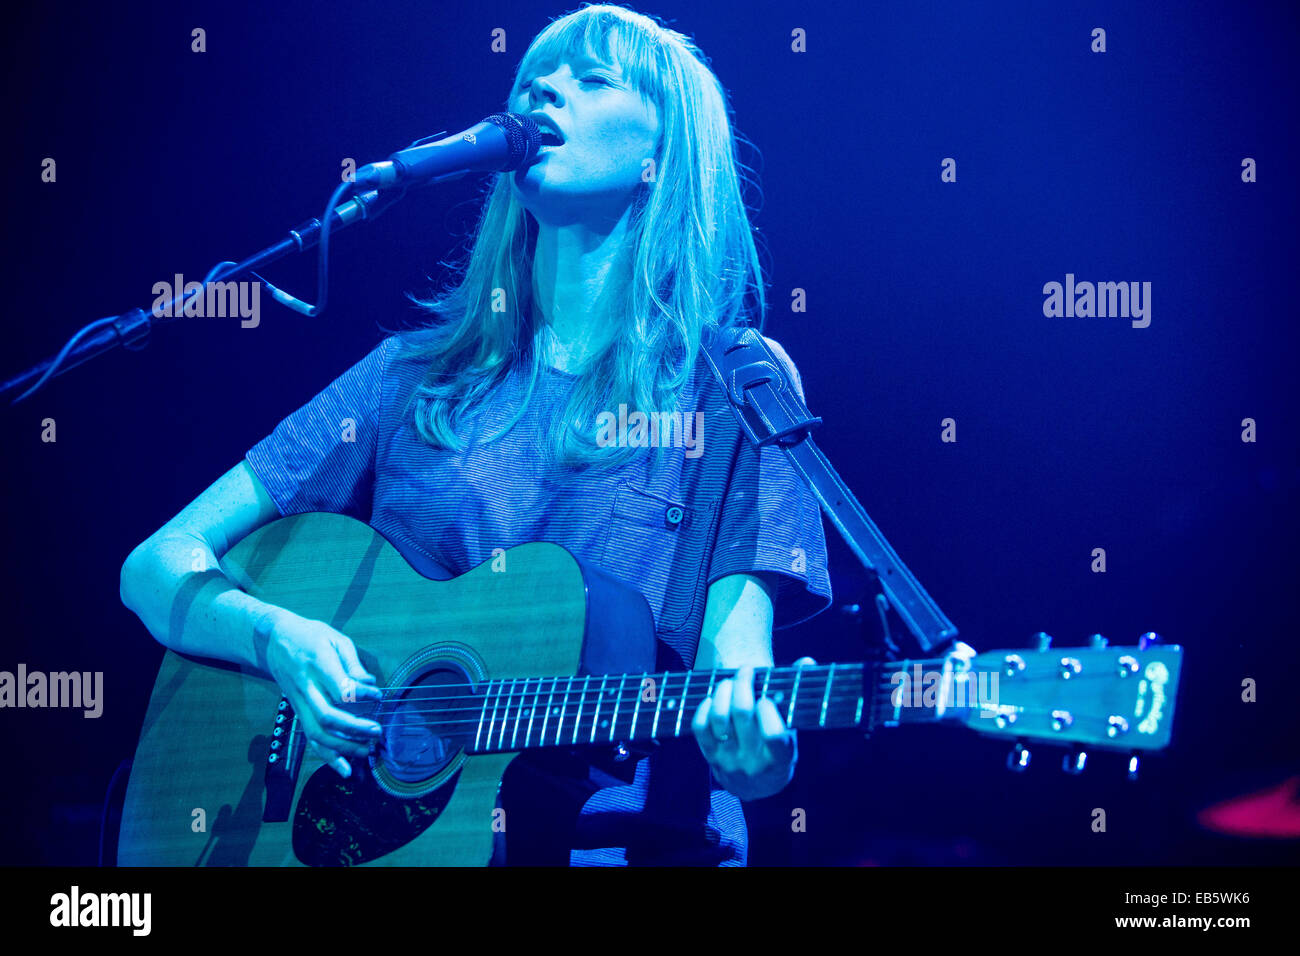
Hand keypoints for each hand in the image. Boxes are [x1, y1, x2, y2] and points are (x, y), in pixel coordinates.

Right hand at [258, 607, 383, 777]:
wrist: (275, 639)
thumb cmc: (311, 636)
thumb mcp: (335, 638)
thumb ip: (353, 663)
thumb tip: (369, 685)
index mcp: (318, 664)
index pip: (340, 689)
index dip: (362, 696)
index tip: (378, 697)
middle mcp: (306, 686)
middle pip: (327, 717)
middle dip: (354, 729)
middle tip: (377, 731)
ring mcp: (299, 701)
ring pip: (317, 733)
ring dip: (343, 747)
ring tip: (367, 750)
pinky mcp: (297, 711)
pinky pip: (310, 737)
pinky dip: (327, 756)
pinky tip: (345, 768)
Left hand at [691, 657, 815, 800]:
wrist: (755, 785)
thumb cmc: (778, 748)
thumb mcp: (793, 730)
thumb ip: (797, 695)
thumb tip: (806, 662)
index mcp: (781, 758)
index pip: (774, 735)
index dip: (768, 710)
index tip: (767, 697)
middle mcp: (753, 761)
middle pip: (742, 714)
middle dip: (743, 684)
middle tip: (746, 670)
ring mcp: (729, 760)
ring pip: (719, 718)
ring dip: (722, 692)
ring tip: (729, 681)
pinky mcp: (710, 756)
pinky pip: (700, 727)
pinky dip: (705, 707)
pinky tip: (714, 698)